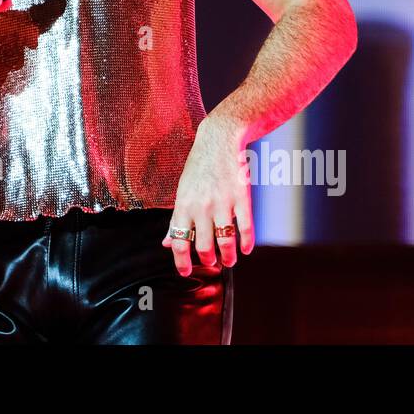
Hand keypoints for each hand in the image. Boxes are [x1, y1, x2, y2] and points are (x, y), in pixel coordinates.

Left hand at [161, 115, 254, 274]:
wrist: (218, 140)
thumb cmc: (198, 168)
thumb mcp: (182, 192)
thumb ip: (176, 219)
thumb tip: (166, 243)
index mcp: (184, 205)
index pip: (179, 241)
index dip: (181, 262)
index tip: (185, 272)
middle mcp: (201, 207)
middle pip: (203, 246)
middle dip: (208, 260)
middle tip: (211, 262)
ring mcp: (222, 203)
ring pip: (225, 241)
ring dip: (227, 257)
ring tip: (228, 261)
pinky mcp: (241, 198)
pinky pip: (245, 228)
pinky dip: (246, 243)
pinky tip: (246, 249)